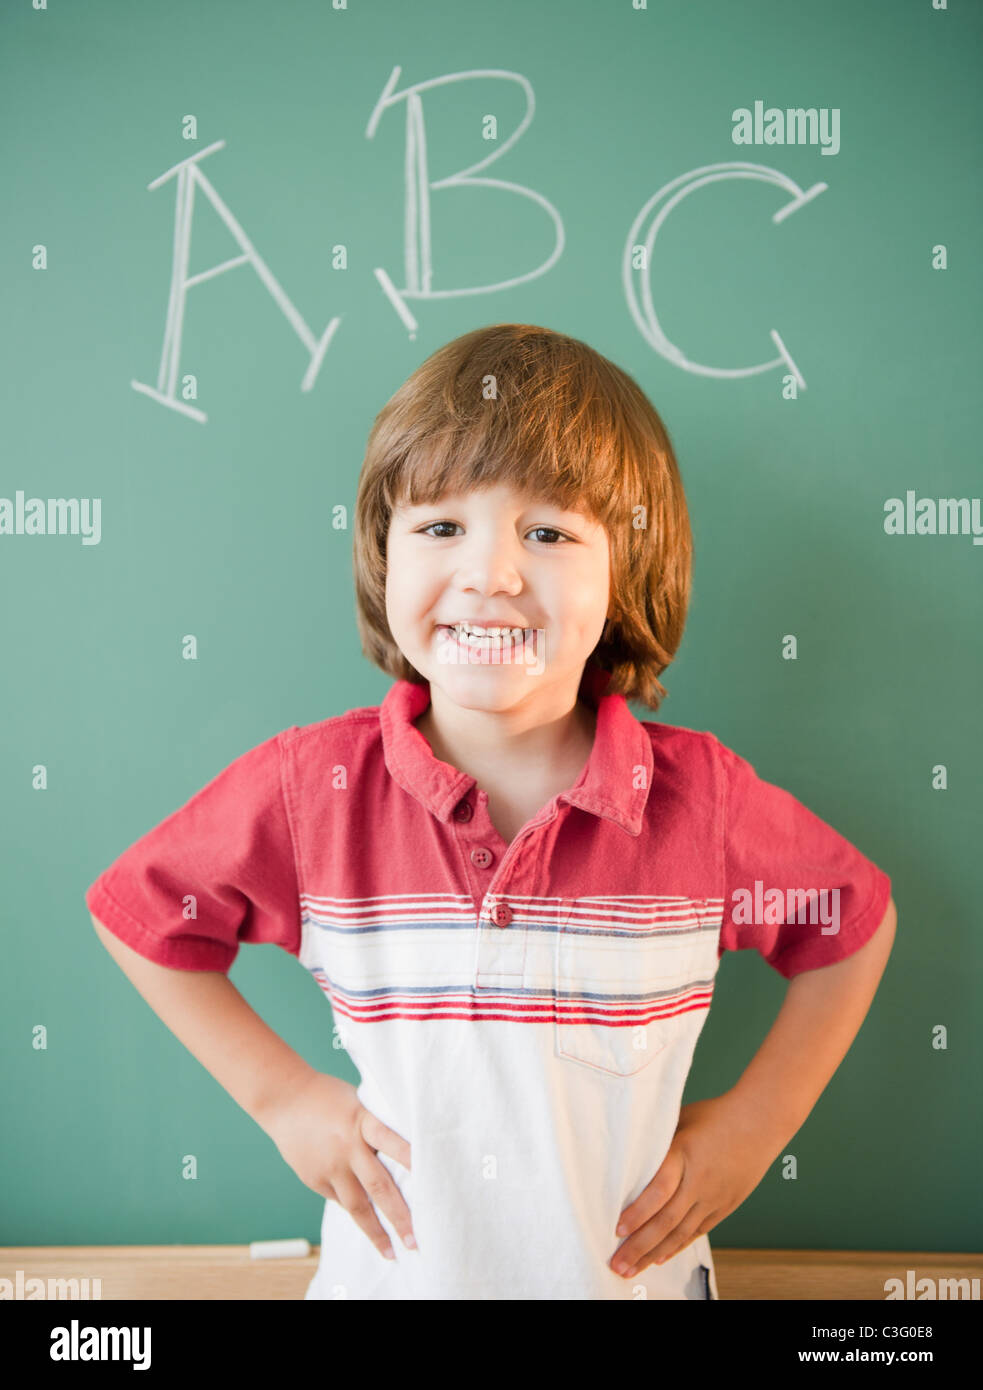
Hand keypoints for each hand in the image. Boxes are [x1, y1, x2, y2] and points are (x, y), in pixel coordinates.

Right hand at [261, 1069, 415, 1260]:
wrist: (283, 1099)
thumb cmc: (328, 1097)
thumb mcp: (358, 1103)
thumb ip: (376, 1128)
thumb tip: (402, 1156)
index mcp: (361, 1121)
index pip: (392, 1142)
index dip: (412, 1159)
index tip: (434, 1181)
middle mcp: (347, 1147)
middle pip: (379, 1186)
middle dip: (399, 1217)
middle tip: (416, 1241)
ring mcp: (329, 1167)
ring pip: (357, 1206)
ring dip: (376, 1231)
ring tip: (392, 1251)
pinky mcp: (314, 1180)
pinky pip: (339, 1200)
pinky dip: (354, 1208)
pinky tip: (366, 1221)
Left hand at [609, 1092, 778, 1278]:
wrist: (760, 1122)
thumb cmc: (716, 1115)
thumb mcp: (681, 1119)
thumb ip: (658, 1141)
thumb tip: (628, 1153)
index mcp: (684, 1154)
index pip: (659, 1189)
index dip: (638, 1212)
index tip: (618, 1228)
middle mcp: (699, 1181)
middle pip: (666, 1220)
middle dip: (639, 1245)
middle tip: (616, 1264)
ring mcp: (713, 1197)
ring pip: (680, 1232)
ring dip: (653, 1253)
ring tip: (631, 1269)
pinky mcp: (724, 1206)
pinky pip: (697, 1231)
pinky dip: (676, 1247)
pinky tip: (659, 1258)